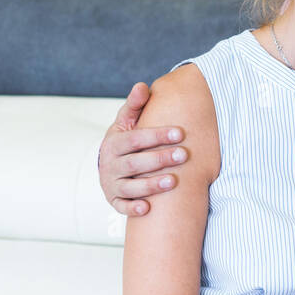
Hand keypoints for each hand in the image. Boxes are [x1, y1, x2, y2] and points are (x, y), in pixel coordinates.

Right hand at [98, 83, 188, 215]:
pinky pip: (122, 207)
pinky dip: (132, 208)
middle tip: (184, 154)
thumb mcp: (128, 122)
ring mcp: (112, 184)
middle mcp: (110, 164)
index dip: (156, 135)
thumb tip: (142, 86)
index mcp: (114, 143)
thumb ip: (135, 105)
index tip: (180, 133)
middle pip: (134, 163)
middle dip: (159, 159)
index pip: (135, 139)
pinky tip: (148, 209)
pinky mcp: (115, 201)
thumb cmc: (128, 141)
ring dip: (151, 185)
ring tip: (174, 181)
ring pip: (130, 186)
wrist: (111, 166)